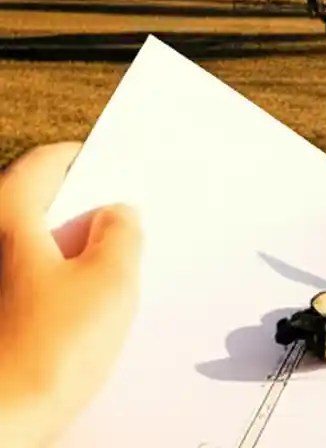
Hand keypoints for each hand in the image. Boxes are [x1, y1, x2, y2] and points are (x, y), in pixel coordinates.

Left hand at [0, 143, 142, 447]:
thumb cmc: (41, 357)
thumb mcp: (111, 282)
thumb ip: (123, 235)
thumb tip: (118, 218)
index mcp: (5, 216)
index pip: (46, 163)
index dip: (88, 159)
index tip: (114, 162)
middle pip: (36, 206)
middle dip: (83, 212)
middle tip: (124, 224)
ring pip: (31, 249)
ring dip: (69, 254)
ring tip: (110, 279)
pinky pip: (25, 287)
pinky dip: (54, 287)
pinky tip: (80, 316)